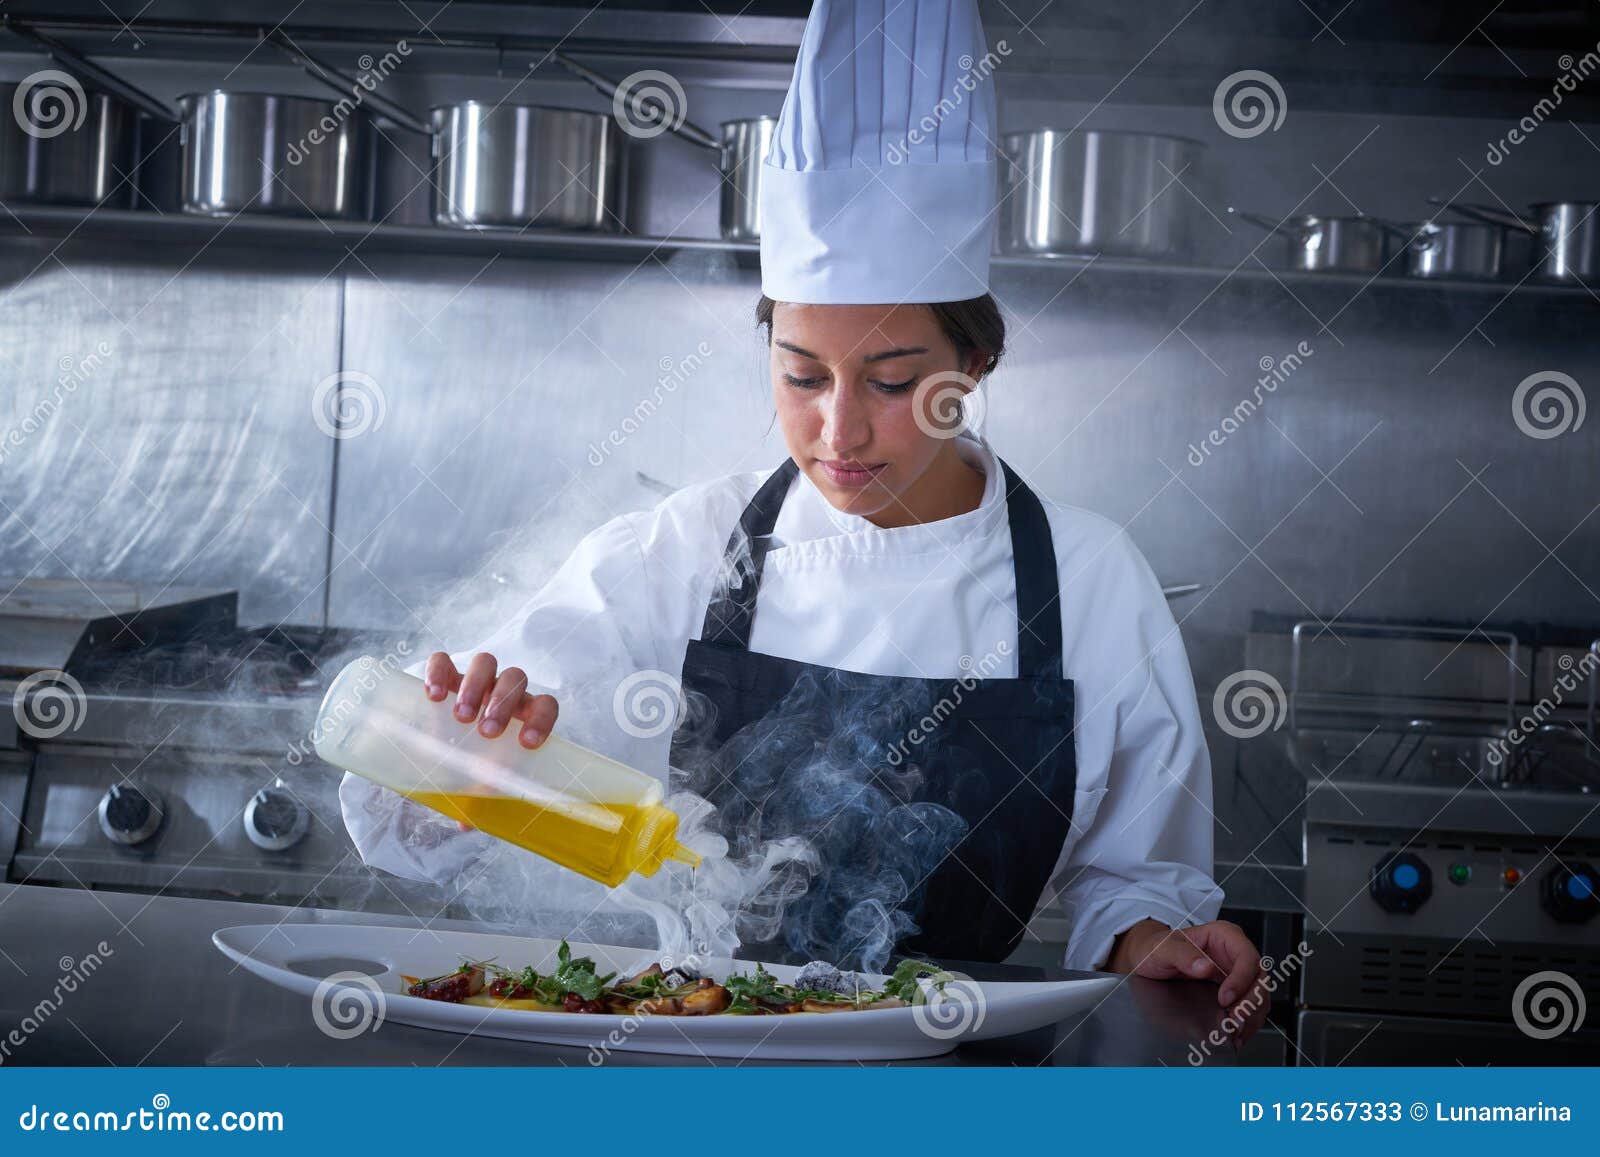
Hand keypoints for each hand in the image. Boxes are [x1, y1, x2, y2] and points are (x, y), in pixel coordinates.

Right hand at [424, 651, 559, 830]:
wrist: (437, 738)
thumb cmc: (469, 760)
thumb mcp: (476, 778)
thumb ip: (477, 798)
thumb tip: (466, 824)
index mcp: (522, 716)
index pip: (545, 705)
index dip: (542, 720)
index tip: (527, 743)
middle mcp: (503, 693)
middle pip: (515, 679)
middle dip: (503, 703)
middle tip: (486, 732)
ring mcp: (474, 680)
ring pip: (486, 663)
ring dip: (475, 686)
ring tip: (461, 716)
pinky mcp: (443, 675)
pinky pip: (443, 660)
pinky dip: (439, 672)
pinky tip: (433, 695)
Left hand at [1105, 918, 1268, 1044]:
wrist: (1148, 959)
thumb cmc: (1156, 948)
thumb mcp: (1163, 949)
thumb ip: (1182, 955)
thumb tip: (1206, 967)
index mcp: (1224, 934)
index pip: (1247, 957)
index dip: (1241, 980)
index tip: (1225, 999)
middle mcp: (1235, 953)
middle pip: (1259, 978)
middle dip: (1251, 1002)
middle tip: (1234, 1021)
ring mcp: (1237, 972)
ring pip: (1259, 994)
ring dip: (1252, 1016)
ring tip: (1235, 1031)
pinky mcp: (1234, 990)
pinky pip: (1250, 1006)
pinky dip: (1247, 1022)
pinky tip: (1236, 1034)